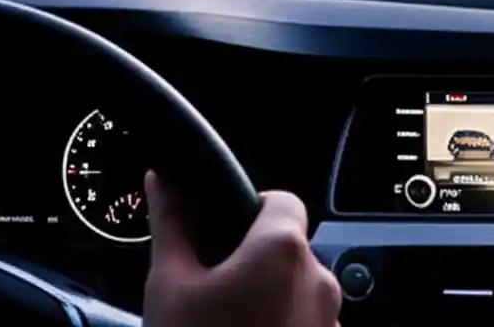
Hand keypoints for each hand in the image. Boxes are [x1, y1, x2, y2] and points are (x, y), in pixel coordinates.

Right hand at [143, 171, 340, 326]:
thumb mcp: (169, 284)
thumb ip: (171, 223)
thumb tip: (162, 182)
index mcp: (282, 250)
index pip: (281, 199)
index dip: (249, 208)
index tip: (222, 231)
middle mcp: (319, 282)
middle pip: (288, 248)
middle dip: (253, 260)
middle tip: (211, 288)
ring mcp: (331, 324)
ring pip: (299, 290)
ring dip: (269, 298)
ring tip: (225, 324)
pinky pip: (306, 325)